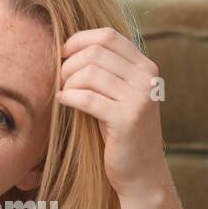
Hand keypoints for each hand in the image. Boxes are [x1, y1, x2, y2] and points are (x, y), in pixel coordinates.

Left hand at [55, 27, 169, 199]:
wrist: (140, 172)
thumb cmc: (118, 130)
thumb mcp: (117, 93)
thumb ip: (105, 68)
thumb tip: (66, 44)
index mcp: (146, 67)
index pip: (107, 35)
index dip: (78, 40)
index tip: (63, 55)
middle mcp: (147, 79)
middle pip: (94, 52)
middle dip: (68, 64)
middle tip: (59, 81)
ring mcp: (140, 98)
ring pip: (89, 73)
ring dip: (67, 82)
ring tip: (64, 94)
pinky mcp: (128, 119)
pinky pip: (86, 97)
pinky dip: (68, 97)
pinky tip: (63, 102)